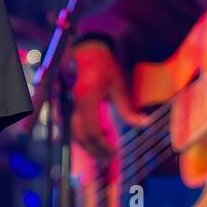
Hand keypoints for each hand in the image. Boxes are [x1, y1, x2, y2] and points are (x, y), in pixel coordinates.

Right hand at [69, 40, 147, 161]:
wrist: (86, 47)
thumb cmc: (104, 64)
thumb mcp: (119, 83)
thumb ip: (128, 108)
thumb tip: (144, 124)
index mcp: (86, 96)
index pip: (92, 131)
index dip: (103, 146)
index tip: (115, 153)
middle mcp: (72, 101)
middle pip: (80, 135)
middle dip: (94, 150)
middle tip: (109, 159)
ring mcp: (64, 101)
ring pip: (72, 132)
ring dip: (87, 145)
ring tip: (103, 152)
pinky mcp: (62, 102)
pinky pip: (68, 124)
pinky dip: (81, 134)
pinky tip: (94, 138)